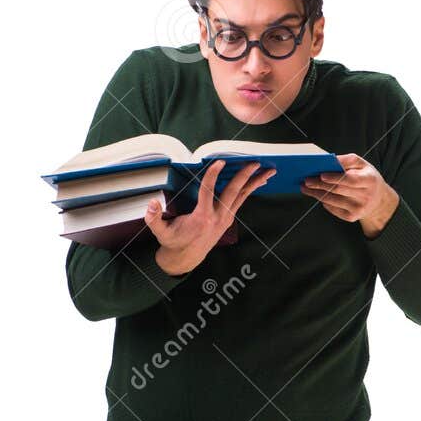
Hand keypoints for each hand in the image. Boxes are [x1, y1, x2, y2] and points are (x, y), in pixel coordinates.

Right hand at [147, 160, 274, 275]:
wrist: (186, 258)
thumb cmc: (173, 241)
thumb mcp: (160, 232)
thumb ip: (154, 218)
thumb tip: (151, 203)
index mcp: (201, 217)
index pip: (208, 192)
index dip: (213, 176)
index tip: (219, 162)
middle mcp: (217, 217)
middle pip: (233, 192)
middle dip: (244, 176)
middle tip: (254, 163)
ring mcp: (225, 218)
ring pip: (242, 196)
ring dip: (255, 183)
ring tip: (269, 171)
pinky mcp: (228, 219)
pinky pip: (241, 201)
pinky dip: (250, 190)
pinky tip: (259, 181)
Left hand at [301, 153, 400, 237]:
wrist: (379, 200)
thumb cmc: (367, 178)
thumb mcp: (363, 165)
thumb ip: (347, 160)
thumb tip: (330, 160)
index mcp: (370, 180)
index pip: (350, 180)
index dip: (335, 178)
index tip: (321, 175)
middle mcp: (366, 196)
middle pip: (338, 190)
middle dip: (320, 185)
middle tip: (307, 180)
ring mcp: (359, 209)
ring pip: (332, 200)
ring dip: (316, 193)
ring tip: (306, 187)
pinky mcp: (352, 217)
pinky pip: (333, 209)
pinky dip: (324, 201)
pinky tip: (319, 195)